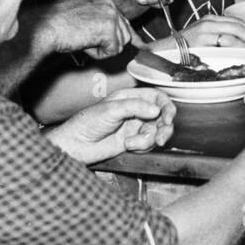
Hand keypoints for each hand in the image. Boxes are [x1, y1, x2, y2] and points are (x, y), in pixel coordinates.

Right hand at [28, 0, 142, 60]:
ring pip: (121, 43)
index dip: (119, 36)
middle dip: (108, 43)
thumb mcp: (84, 17)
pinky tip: (84, 44)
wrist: (43, 28)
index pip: (123, 20)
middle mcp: (109, 2)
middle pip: (125, 33)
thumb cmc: (56, 25)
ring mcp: (110, 14)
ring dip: (102, 48)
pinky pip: (113, 51)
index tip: (132, 45)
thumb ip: (103, 22)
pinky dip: (98, 54)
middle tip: (86, 40)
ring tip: (83, 40)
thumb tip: (130, 39)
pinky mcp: (108, 28)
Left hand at [44, 88, 175, 164]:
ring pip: (156, 131)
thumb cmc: (87, 122)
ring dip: (149, 139)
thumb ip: (135, 107)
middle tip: (162, 136)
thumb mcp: (111, 109)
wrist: (76, 145)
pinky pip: (147, 143)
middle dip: (164, 127)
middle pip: (161, 116)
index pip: (157, 97)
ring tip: (135, 143)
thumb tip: (156, 109)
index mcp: (131, 97)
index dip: (166, 106)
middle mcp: (135, 111)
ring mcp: (134, 127)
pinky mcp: (132, 142)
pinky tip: (128, 146)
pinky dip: (141, 146)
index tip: (168, 116)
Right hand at [180, 16, 244, 48]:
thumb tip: (241, 41)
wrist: (166, 51)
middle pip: (237, 26)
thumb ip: (218, 35)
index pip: (236, 21)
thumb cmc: (185, 47)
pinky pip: (224, 44)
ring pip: (233, 34)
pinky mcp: (202, 42)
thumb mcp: (203, 36)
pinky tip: (240, 54)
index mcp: (210, 19)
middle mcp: (208, 23)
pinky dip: (236, 48)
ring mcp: (205, 32)